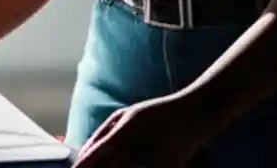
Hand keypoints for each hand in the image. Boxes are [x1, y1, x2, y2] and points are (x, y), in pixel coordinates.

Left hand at [73, 93, 213, 167]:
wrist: (193, 116)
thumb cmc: (156, 113)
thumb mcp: (126, 114)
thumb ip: (103, 132)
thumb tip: (83, 151)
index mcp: (125, 129)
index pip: (99, 152)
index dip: (84, 165)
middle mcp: (137, 145)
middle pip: (110, 167)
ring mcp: (153, 159)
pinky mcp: (168, 167)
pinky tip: (129, 167)